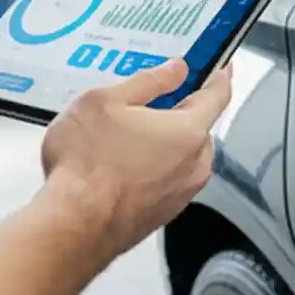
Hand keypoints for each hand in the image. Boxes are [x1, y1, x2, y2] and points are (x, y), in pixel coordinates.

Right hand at [40, 59, 232, 257]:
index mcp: (189, 131)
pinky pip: (168, 180)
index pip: (218, 96)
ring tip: (129, 132)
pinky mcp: (162, 214)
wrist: (73, 226)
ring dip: (166, 142)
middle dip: (182, 111)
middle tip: (155, 97)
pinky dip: (154, 167)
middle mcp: (194, 165)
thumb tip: (176, 70)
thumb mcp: (106, 101)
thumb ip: (148, 82)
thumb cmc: (87, 163)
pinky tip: (122, 162)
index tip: (222, 67)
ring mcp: (180, 194)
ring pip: (183, 157)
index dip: (221, 77)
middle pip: (199, 128)